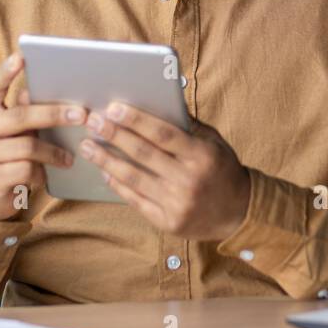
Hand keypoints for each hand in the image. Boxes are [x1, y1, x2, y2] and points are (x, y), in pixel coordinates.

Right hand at [0, 53, 83, 220]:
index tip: (21, 57)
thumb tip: (50, 88)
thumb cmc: (9, 150)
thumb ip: (24, 109)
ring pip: (27, 147)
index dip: (5, 72)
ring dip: (53, 153)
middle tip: (82, 115)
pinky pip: (24, 171)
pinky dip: (41, 172)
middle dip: (54, 115)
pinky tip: (46, 173)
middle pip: (19, 117)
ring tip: (69, 157)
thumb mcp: (14, 130)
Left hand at [76, 103, 250, 241]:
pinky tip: (105, 172)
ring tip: (88, 146)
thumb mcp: (214, 143)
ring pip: (134, 178)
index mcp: (201, 156)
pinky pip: (136, 200)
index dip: (136, 120)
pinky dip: (118, 185)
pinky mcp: (168, 222)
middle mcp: (189, 180)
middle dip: (114, 136)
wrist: (240, 212)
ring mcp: (177, 204)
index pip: (163, 134)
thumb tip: (155, 105)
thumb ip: (188, 127)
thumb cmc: (223, 170)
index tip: (112, 108)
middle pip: (143, 154)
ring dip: (107, 161)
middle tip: (92, 122)